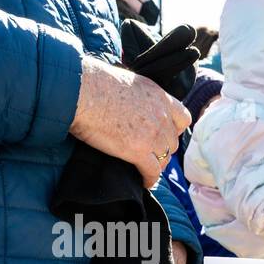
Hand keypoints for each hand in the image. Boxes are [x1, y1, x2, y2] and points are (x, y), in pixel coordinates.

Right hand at [70, 55, 191, 188]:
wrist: (81, 90)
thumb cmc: (93, 83)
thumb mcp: (127, 83)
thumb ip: (139, 97)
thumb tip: (132, 105)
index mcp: (159, 96)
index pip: (183, 117)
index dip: (175, 129)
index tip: (166, 134)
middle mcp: (161, 115)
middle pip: (172, 141)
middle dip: (163, 148)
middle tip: (151, 154)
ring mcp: (152, 134)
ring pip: (165, 158)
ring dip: (157, 164)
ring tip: (147, 168)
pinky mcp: (139, 150)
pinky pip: (152, 171)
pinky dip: (149, 178)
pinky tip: (143, 181)